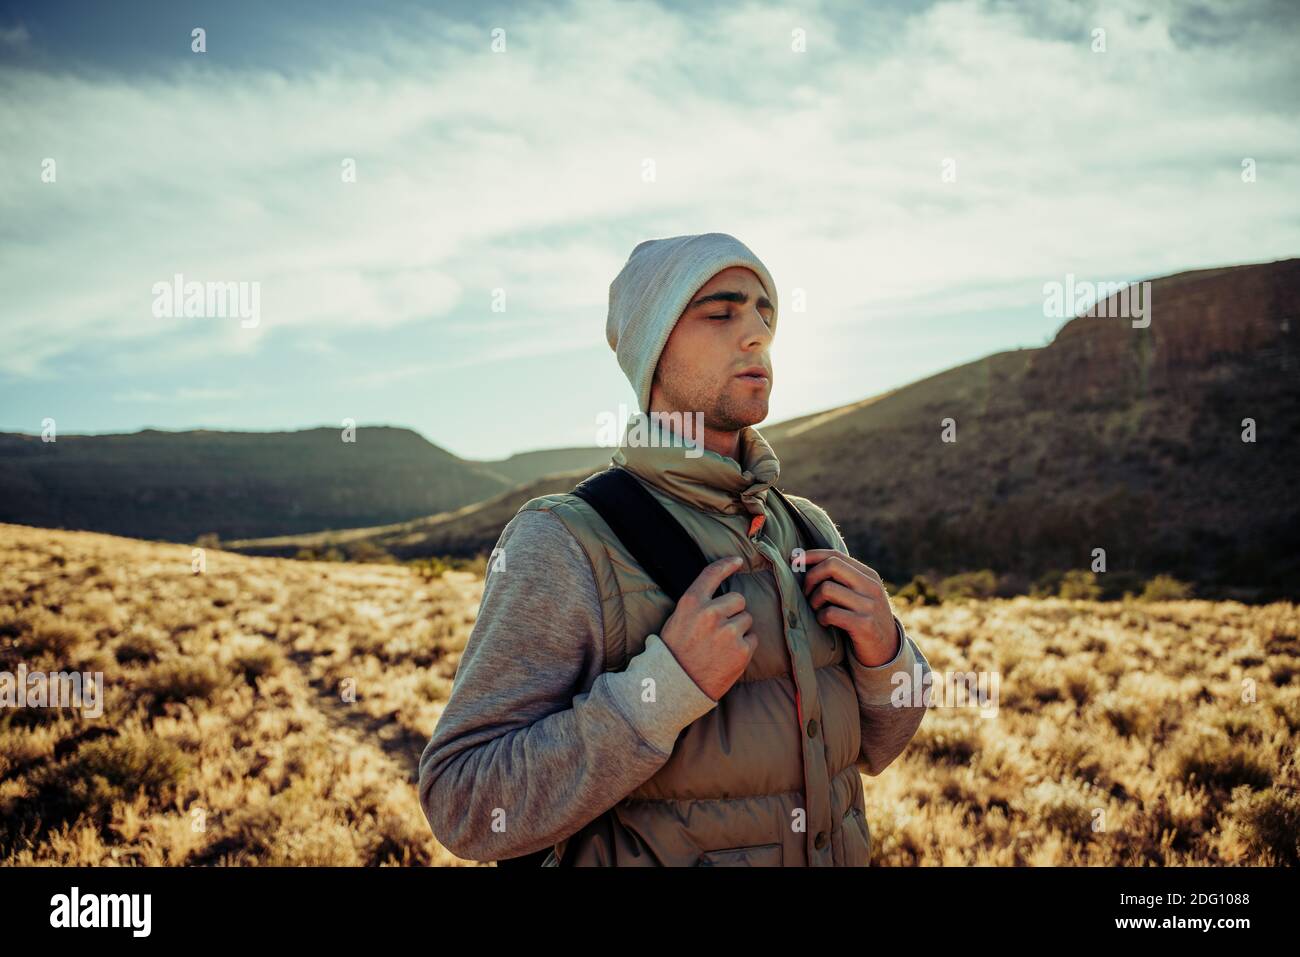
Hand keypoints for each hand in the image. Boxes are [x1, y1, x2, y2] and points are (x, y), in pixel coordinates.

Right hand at [659, 556, 758, 700]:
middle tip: (721, 628)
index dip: (727, 565)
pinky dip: (744, 646)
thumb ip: (697, 604)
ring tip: (721, 645)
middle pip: (738, 599)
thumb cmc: (674, 653)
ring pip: (747, 619)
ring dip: (739, 629)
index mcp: (691, 603)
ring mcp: (728, 632)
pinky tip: (728, 656)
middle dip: (734, 610)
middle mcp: (710, 613)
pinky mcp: (741, 650)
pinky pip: (753, 639)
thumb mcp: (677, 620)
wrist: (676, 687)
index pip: (712, 574)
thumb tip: (719, 593)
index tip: (737, 561)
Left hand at [800, 549, 898, 666]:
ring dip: (814, 601)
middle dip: (811, 577)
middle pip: (831, 566)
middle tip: (807, 593)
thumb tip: (804, 561)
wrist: (886, 651)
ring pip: (827, 589)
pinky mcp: (864, 624)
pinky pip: (830, 613)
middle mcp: (871, 587)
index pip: (835, 555)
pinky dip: (821, 618)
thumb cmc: (862, 618)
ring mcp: (869, 605)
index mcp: (868, 575)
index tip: (794, 561)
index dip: (811, 556)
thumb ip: (842, 579)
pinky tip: (825, 623)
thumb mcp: (859, 595)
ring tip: (818, 610)